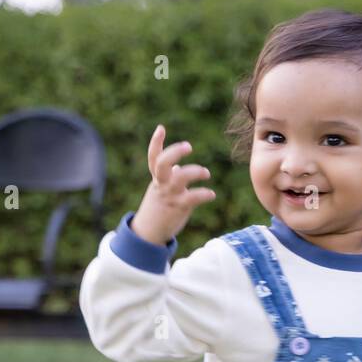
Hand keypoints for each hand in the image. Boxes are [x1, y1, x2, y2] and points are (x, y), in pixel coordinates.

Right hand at [131, 126, 215, 243]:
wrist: (149, 234)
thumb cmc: (158, 209)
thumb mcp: (160, 190)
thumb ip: (168, 177)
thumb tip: (177, 167)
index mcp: (157, 179)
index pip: (153, 158)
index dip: (156, 142)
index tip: (161, 128)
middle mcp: (162, 184)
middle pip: (163, 163)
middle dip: (175, 152)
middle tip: (189, 146)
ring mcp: (170, 195)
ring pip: (180, 177)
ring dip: (195, 172)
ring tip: (206, 174)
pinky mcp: (179, 207)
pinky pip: (193, 197)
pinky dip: (204, 194)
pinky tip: (211, 195)